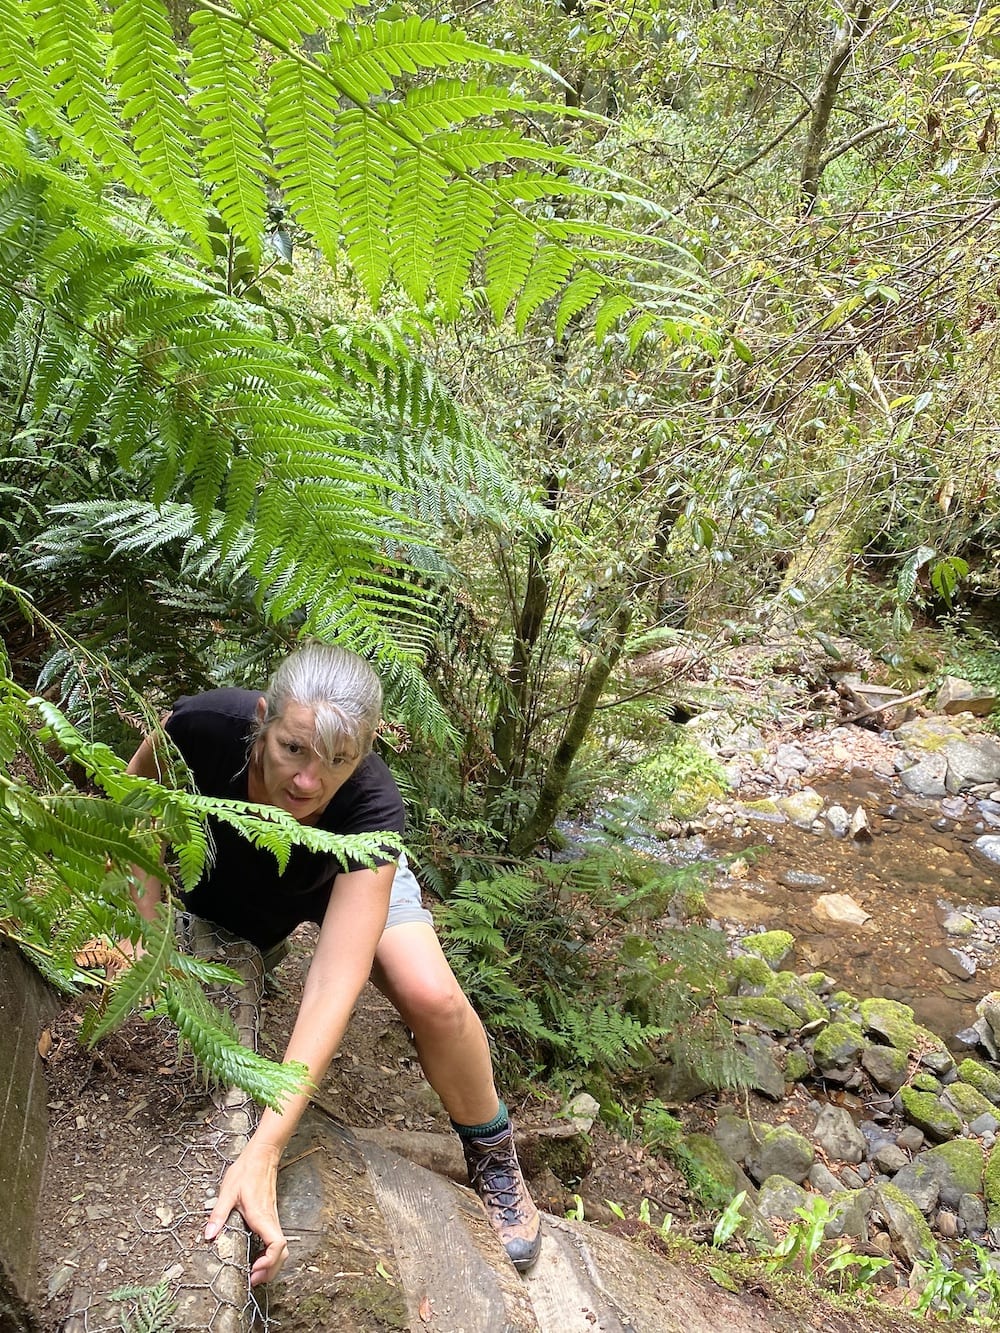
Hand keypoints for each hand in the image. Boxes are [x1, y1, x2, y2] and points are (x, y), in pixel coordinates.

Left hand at [204, 1141, 287, 1286]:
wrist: (262, 1155)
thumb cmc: (247, 1171)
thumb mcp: (228, 1191)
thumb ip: (218, 1214)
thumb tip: (208, 1235)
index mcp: (261, 1216)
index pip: (277, 1244)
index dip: (269, 1261)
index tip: (255, 1270)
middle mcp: (270, 1220)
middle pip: (282, 1253)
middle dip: (271, 1271)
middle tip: (253, 1281)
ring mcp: (272, 1219)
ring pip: (281, 1248)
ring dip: (271, 1264)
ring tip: (254, 1274)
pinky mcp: (270, 1217)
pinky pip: (276, 1241)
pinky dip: (270, 1254)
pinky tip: (257, 1258)